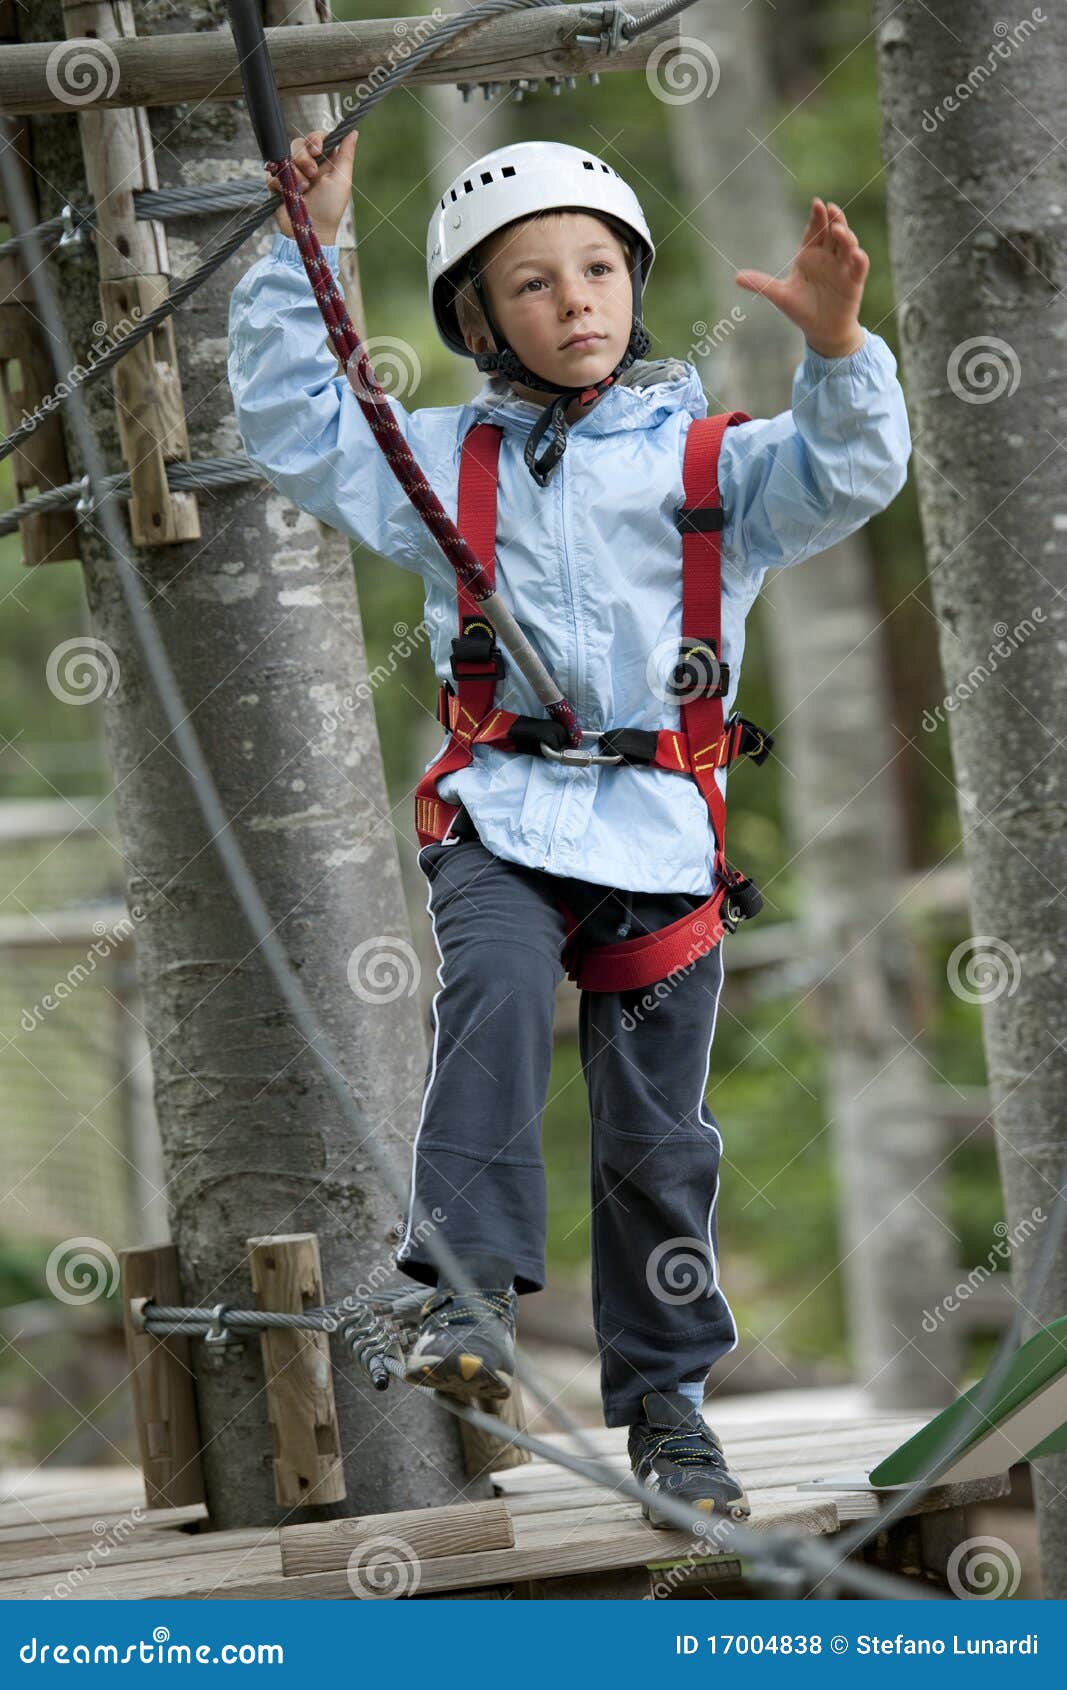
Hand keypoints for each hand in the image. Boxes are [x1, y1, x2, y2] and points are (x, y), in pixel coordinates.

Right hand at [265, 128, 357, 244]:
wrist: (310, 230)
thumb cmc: (330, 208)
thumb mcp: (342, 180)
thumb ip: (346, 155)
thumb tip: (353, 131)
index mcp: (324, 161)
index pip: (316, 137)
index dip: (314, 140)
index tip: (317, 150)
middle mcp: (307, 164)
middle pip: (298, 143)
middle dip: (304, 158)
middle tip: (312, 175)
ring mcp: (291, 174)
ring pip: (284, 156)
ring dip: (294, 173)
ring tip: (302, 190)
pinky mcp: (278, 184)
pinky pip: (272, 172)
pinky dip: (280, 183)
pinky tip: (289, 194)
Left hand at [735, 197, 868, 358]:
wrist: (821, 331)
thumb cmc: (802, 310)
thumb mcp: (780, 296)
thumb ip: (761, 284)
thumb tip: (736, 278)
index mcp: (810, 255)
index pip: (814, 231)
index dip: (816, 218)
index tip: (816, 203)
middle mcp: (828, 257)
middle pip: (832, 233)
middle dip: (833, 220)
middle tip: (830, 208)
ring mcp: (842, 268)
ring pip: (847, 246)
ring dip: (846, 236)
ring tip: (839, 230)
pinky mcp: (853, 283)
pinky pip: (859, 268)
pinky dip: (859, 260)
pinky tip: (856, 254)